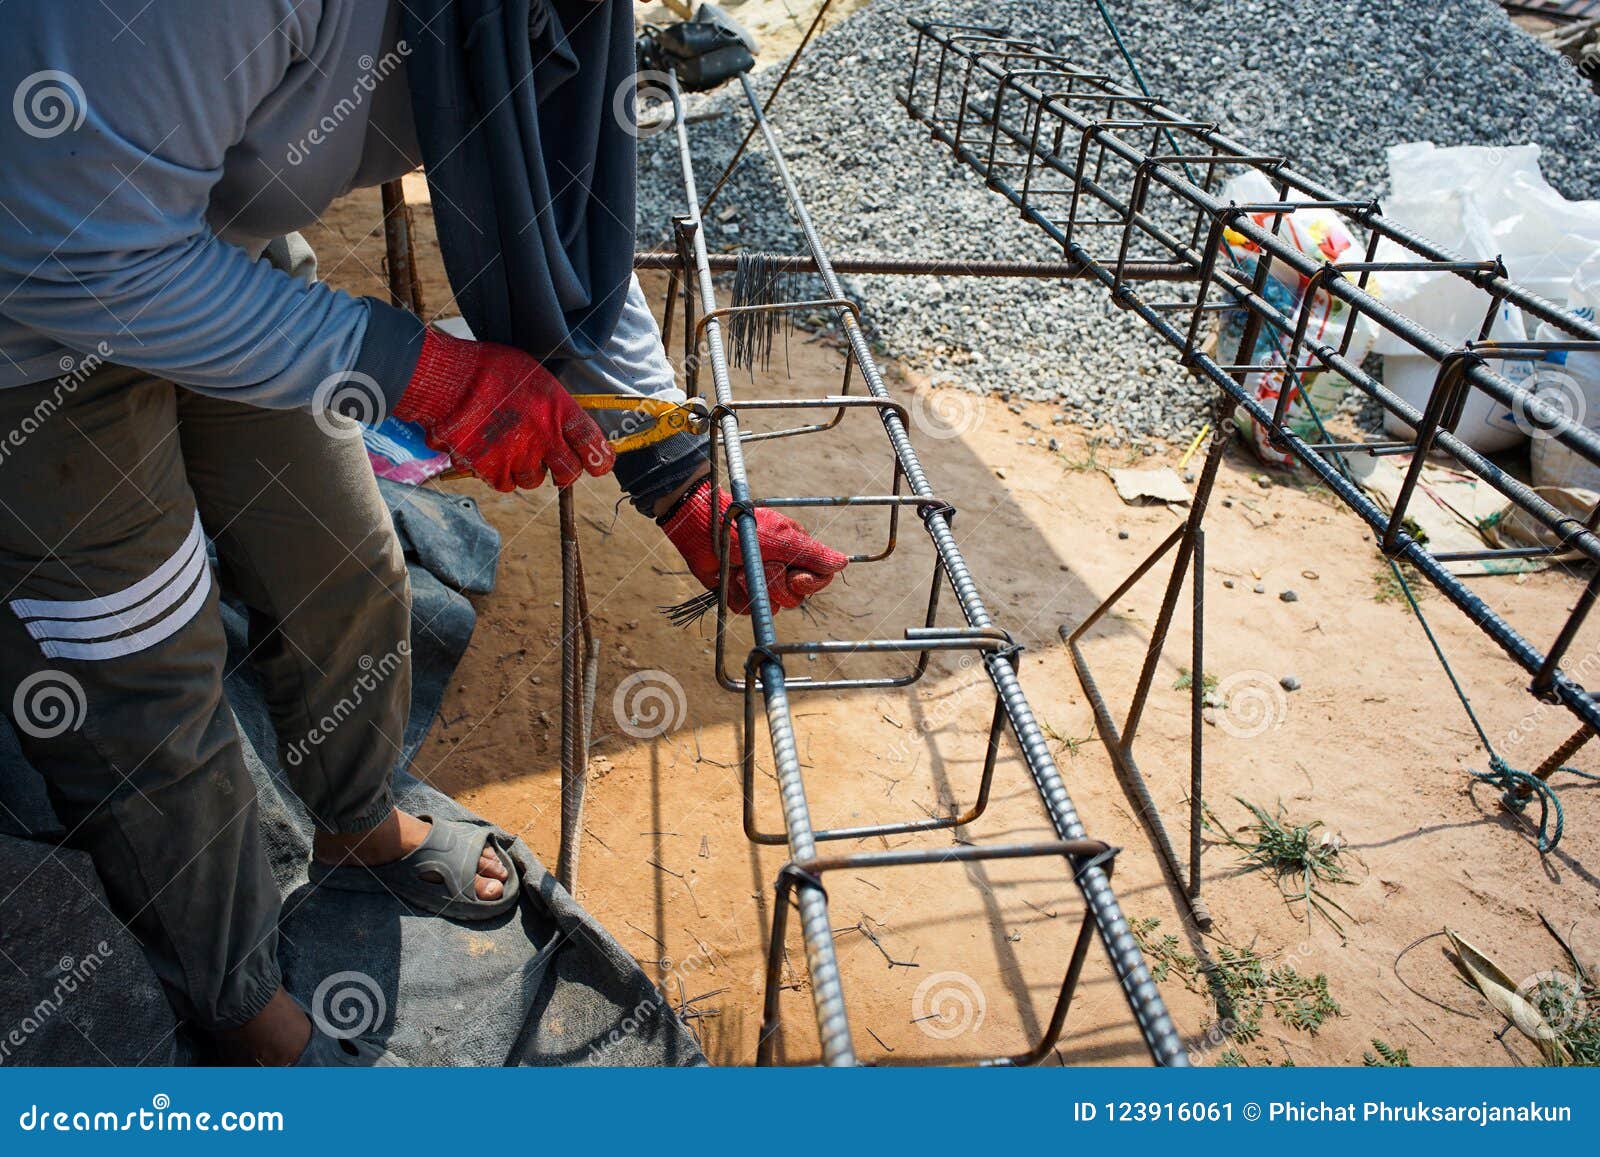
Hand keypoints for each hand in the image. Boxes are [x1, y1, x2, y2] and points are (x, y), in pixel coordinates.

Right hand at [393, 329, 614, 491]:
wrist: (447, 381)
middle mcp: (545, 439)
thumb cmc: (488, 369)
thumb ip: (553, 403)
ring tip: (511, 448)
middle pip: (569, 473)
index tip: (599, 463)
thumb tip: (562, 421)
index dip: (600, 459)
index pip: (594, 446)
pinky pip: (505, 484)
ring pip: (534, 480)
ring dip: (526, 469)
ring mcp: (519, 458)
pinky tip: (490, 454)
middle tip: (553, 462)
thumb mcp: (534, 375)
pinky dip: (499, 473)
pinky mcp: (492, 471)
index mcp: (560, 411)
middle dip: (564, 470)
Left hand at [661, 480, 847, 612]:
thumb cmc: (747, 528)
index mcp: (797, 555)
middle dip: (777, 583)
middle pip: (795, 598)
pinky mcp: (740, 592)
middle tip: (764, 564)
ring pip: (772, 607)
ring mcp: (760, 582)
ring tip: (743, 566)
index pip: (819, 579)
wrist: (705, 530)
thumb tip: (843, 562)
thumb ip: (814, 553)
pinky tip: (731, 577)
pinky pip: (747, 609)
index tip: (795, 577)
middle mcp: (781, 570)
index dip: (810, 584)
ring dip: (756, 587)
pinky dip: (738, 594)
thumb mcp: (785, 538)